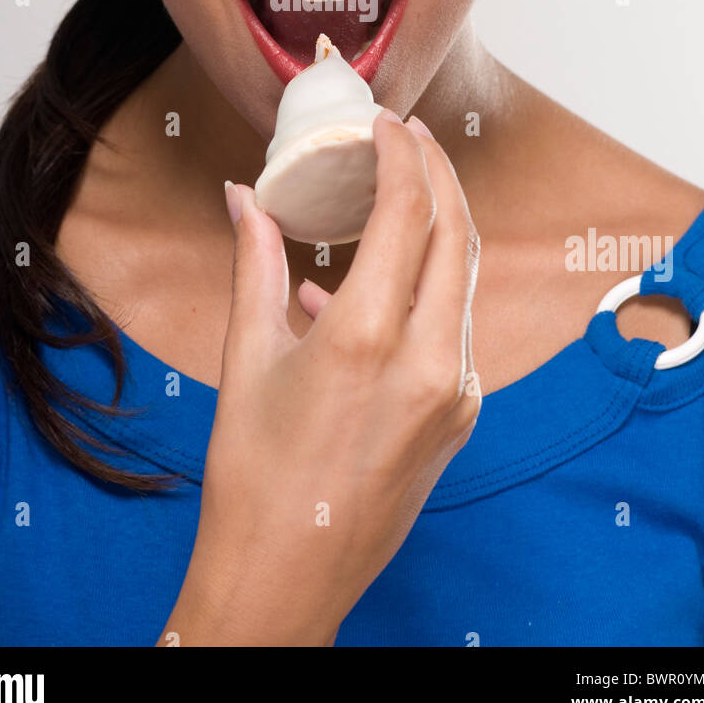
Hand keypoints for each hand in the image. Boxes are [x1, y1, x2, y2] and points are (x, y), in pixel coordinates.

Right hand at [181, 109, 480, 645]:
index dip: (400, 154)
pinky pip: (451, 327)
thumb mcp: (246, 359)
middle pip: (455, 233)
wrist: (286, 581)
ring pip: (462, 278)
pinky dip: (422, 286)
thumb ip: (254, 263)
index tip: (382, 122)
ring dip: (437, 223)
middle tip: (403, 136)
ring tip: (395, 190)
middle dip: (435, 172)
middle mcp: (429, 361)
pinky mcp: (460, 417)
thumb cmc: (253, 476)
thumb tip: (242, 195)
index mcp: (370, 338)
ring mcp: (454, 393)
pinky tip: (367, 283)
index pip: (409, 212)